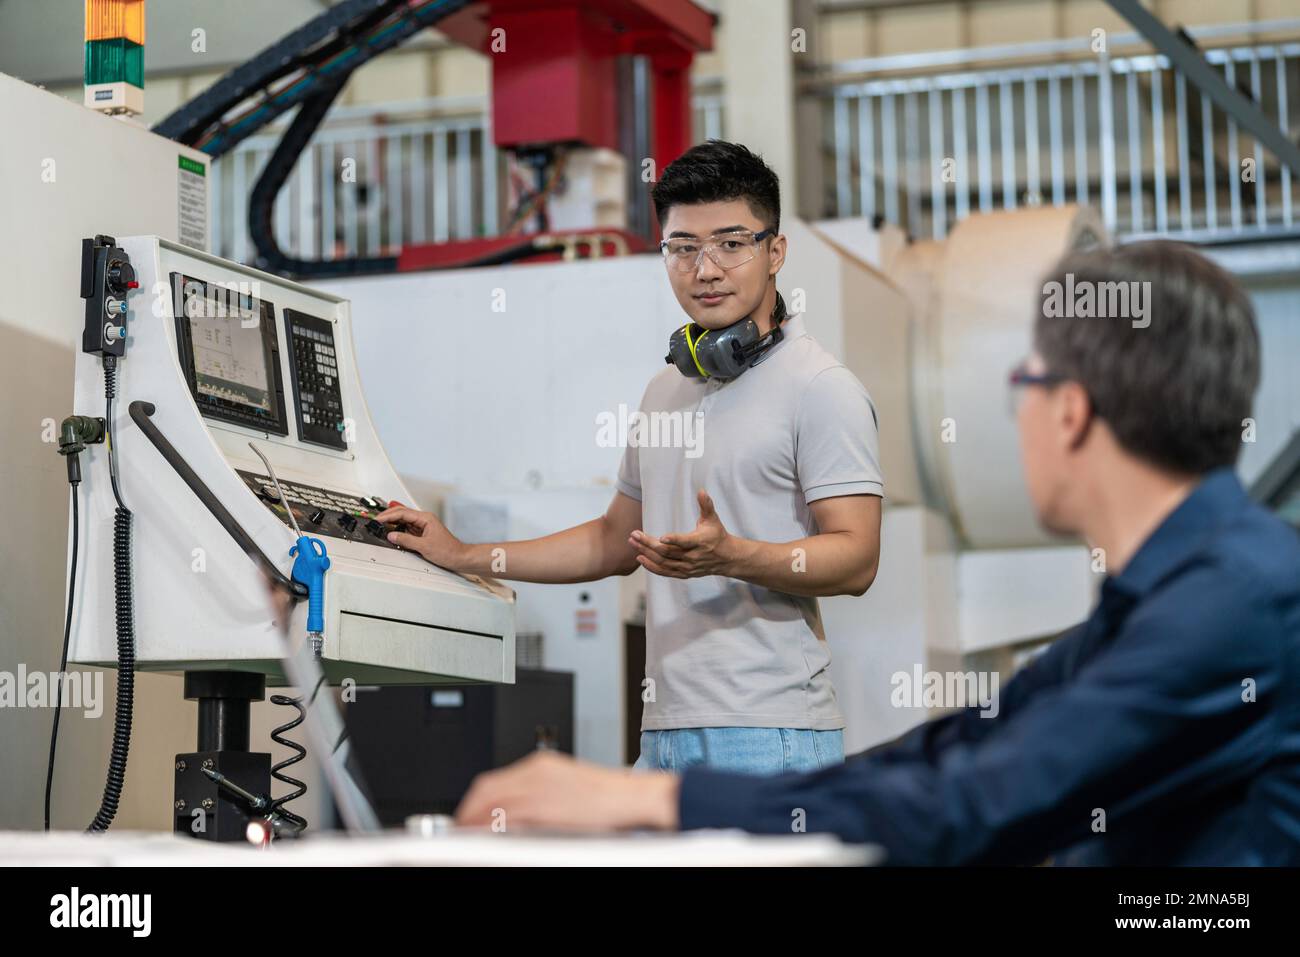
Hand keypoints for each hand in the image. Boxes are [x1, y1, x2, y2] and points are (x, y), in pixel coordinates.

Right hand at [376, 501, 465, 569]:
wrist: (458, 557)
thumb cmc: (448, 550)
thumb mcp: (424, 546)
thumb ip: (406, 540)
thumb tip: (392, 536)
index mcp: (426, 518)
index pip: (402, 513)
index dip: (388, 516)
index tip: (378, 519)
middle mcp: (424, 520)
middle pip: (402, 514)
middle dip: (388, 516)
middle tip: (376, 521)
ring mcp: (423, 527)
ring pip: (404, 521)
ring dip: (393, 523)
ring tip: (381, 526)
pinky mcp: (423, 534)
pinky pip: (407, 530)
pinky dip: (399, 531)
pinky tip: (393, 534)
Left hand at [455, 750, 679, 831]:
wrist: (633, 798)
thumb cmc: (610, 798)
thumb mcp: (568, 788)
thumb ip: (540, 794)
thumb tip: (516, 813)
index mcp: (541, 763)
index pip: (493, 780)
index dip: (474, 801)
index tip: (468, 815)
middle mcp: (535, 770)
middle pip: (485, 788)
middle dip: (468, 810)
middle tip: (460, 828)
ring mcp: (537, 787)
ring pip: (490, 802)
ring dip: (473, 820)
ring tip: (467, 836)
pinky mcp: (543, 805)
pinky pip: (504, 816)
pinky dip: (489, 827)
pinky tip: (485, 838)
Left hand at [629, 488, 738, 578]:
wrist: (726, 558)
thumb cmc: (717, 535)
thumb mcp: (713, 519)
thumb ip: (706, 505)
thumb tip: (701, 490)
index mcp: (700, 542)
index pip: (685, 542)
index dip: (674, 540)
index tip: (661, 537)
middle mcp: (692, 556)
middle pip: (667, 552)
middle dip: (648, 544)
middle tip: (634, 535)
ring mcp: (687, 567)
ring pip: (663, 562)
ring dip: (646, 553)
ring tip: (633, 544)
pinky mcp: (683, 573)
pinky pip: (665, 572)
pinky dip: (652, 566)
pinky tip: (640, 558)